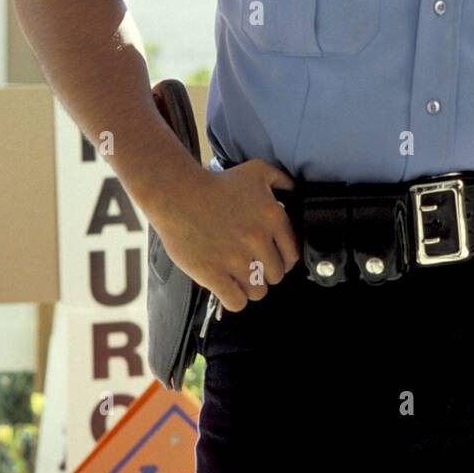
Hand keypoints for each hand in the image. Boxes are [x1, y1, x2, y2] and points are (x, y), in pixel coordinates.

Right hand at [148, 156, 300, 311]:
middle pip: (276, 276)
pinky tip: (227, 287)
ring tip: (238, 276)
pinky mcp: (214, 274)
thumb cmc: (216, 183)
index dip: (282, 259)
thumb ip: (282, 180)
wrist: (178, 194)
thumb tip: (295, 192)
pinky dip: (234, 298)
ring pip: (258, 292)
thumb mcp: (257, 170)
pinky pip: (237, 302)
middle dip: (265, 273)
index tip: (270, 257)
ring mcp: (236, 259)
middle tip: (251, 265)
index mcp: (273, 218)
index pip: (292, 255)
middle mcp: (259, 240)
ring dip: (250, 287)